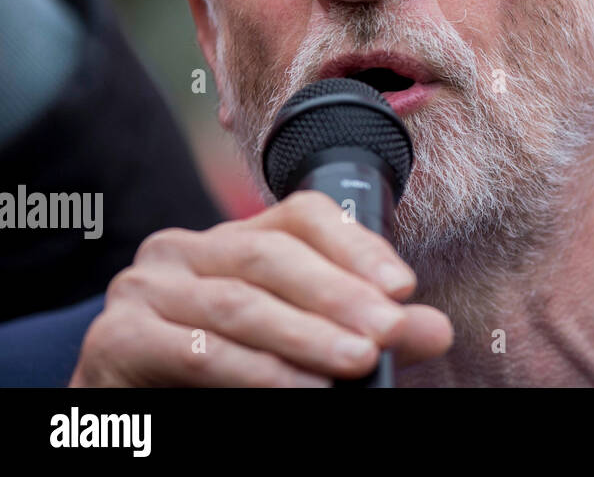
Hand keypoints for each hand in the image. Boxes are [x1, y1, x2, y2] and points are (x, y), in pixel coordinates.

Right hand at [69, 190, 451, 385]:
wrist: (134, 416)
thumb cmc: (226, 379)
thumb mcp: (305, 348)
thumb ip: (365, 333)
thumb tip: (435, 329)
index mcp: (236, 239)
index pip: (303, 216)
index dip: (357, 246)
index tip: (403, 287)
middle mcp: (187, 249)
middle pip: (273, 256)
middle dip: (339, 296)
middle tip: (389, 333)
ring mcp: (146, 288)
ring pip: (240, 302)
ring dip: (305, 335)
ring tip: (356, 362)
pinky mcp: (118, 337)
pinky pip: (196, 349)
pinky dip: (255, 371)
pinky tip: (299, 388)